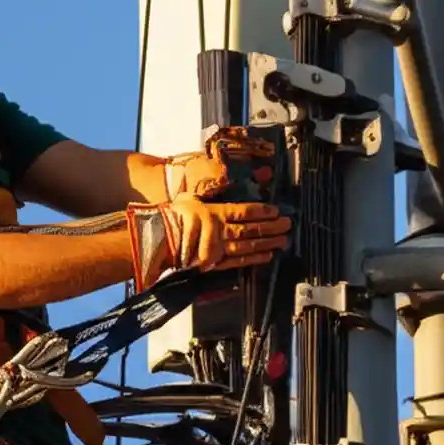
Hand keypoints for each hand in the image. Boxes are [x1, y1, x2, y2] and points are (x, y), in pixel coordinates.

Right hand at [168, 192, 290, 270]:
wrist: (155, 242)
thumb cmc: (170, 217)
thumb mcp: (189, 198)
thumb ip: (207, 192)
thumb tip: (224, 181)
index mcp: (214, 212)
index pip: (244, 211)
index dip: (262, 211)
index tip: (276, 210)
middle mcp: (219, 230)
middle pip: (251, 228)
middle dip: (272, 227)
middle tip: (288, 224)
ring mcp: (217, 248)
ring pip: (248, 245)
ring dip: (268, 242)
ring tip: (283, 241)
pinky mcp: (213, 263)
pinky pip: (238, 261)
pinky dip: (254, 258)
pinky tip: (267, 256)